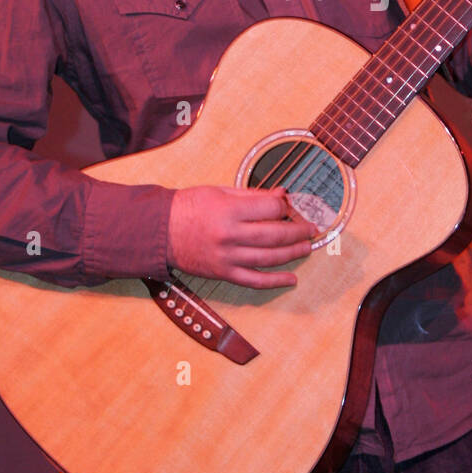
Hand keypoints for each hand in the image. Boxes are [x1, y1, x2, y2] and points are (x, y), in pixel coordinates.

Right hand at [166, 185, 314, 288]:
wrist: (160, 230)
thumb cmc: (188, 206)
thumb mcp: (220, 191)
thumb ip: (253, 195)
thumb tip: (282, 195)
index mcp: (228, 210)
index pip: (270, 209)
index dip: (285, 206)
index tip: (291, 205)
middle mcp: (230, 235)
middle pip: (275, 234)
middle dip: (298, 231)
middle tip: (311, 228)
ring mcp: (227, 257)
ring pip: (269, 258)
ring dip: (293, 253)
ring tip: (306, 248)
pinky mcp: (223, 273)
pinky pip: (254, 281)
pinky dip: (275, 281)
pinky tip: (291, 279)